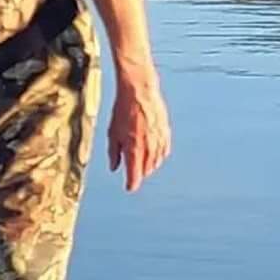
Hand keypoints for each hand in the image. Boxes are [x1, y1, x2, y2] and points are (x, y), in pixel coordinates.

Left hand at [107, 70, 170, 192]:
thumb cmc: (123, 110)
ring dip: (149, 166)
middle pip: (146, 171)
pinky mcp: (166, 133)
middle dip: (139, 173)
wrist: (139, 91)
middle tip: (133, 173)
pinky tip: (155, 154)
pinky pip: (164, 151)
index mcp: (134, 150)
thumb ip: (114, 153)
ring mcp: (159, 141)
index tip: (129, 188)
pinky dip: (159, 156)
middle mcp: (149, 148)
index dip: (132, 184)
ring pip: (156, 162)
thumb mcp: (113, 132)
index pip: (135, 176)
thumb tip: (115, 167)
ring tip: (142, 164)